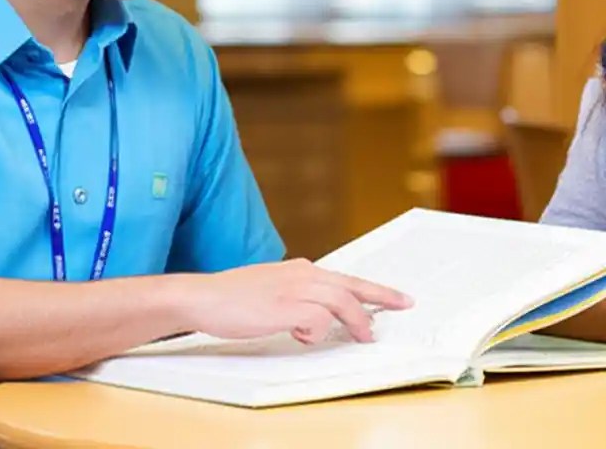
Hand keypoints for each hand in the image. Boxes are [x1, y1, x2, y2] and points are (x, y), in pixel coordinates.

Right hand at [183, 259, 412, 344]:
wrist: (203, 297)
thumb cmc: (233, 298)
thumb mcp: (272, 289)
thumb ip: (297, 296)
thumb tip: (317, 316)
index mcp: (300, 269)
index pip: (345, 278)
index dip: (373, 288)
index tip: (395, 296)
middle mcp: (302, 274)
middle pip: (351, 286)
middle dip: (380, 297)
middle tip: (403, 305)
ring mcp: (294, 289)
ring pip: (341, 301)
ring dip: (356, 320)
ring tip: (363, 336)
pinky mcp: (284, 307)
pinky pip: (317, 319)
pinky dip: (317, 331)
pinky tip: (302, 336)